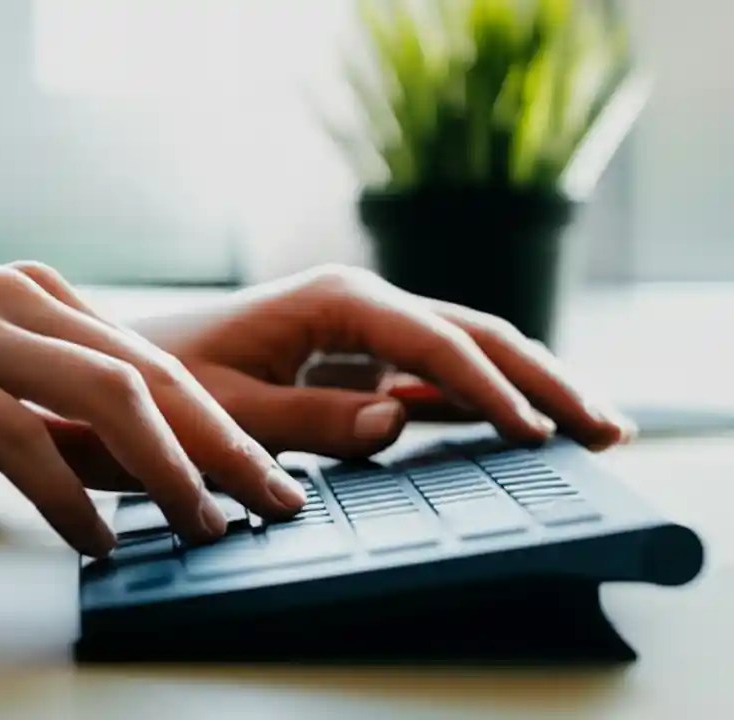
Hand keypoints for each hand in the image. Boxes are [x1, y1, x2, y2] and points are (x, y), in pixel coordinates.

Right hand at [0, 263, 306, 555]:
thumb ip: (75, 436)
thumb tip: (167, 479)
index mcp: (51, 302)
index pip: (164, 366)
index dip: (227, 427)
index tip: (274, 479)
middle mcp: (22, 298)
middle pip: (153, 373)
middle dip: (221, 445)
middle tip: (269, 502)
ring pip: (102, 388)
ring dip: (165, 465)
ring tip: (201, 522)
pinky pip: (9, 430)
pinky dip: (62, 490)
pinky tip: (93, 537)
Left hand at [133, 265, 634, 458]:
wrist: (123, 366)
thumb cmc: (164, 384)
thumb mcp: (224, 408)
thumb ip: (310, 418)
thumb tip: (398, 420)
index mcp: (338, 301)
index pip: (438, 343)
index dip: (493, 390)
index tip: (539, 432)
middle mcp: (367, 304)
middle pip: (480, 336)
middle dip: (547, 382)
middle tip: (609, 428)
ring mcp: (375, 330)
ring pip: (477, 351)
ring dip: (538, 388)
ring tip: (601, 426)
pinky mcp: (372, 360)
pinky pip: (448, 378)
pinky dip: (495, 401)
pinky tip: (533, 425)